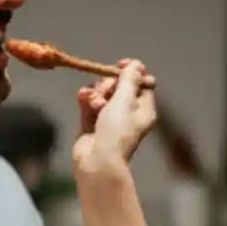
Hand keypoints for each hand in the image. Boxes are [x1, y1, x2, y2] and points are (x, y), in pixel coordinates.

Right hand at [71, 60, 157, 176]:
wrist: (97, 161)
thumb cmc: (116, 132)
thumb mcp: (125, 100)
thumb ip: (129, 79)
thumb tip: (137, 64)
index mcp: (144, 109)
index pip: (142, 83)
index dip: (132, 72)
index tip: (121, 64)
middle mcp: (128, 113)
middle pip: (119, 85)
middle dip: (109, 84)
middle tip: (106, 91)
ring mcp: (109, 119)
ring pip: (102, 93)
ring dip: (96, 92)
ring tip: (94, 103)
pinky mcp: (92, 124)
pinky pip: (89, 103)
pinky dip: (86, 98)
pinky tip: (82, 98)